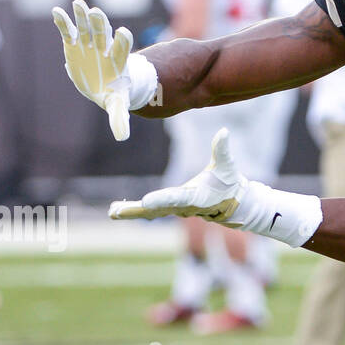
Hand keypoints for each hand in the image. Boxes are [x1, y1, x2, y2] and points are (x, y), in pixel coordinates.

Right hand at [52, 0, 134, 140]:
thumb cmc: (114, 92)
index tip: (124, 34)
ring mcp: (88, 43)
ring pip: (86, 26)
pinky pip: (68, 30)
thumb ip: (119, 116)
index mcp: (117, 61)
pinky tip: (57, 12)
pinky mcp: (74, 42)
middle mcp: (104, 48)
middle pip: (103, 33)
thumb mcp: (117, 105)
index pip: (123, 48)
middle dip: (100, 24)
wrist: (105, 83)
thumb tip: (122, 136)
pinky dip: (63, 21)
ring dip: (83, 15)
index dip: (122, 41)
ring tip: (79, 4)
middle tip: (96, 13)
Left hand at [110, 128, 246, 222]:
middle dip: (137, 211)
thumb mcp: (227, 167)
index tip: (145, 202)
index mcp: (195, 197)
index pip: (176, 198)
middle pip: (156, 209)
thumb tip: (224, 131)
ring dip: (131, 212)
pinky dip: (134, 211)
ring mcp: (176, 210)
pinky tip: (117, 211)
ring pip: (150, 212)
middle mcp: (183, 207)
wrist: (232, 204)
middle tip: (117, 212)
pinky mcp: (171, 209)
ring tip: (112, 212)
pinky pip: (150, 211)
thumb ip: (223, 150)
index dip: (161, 200)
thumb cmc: (229, 183)